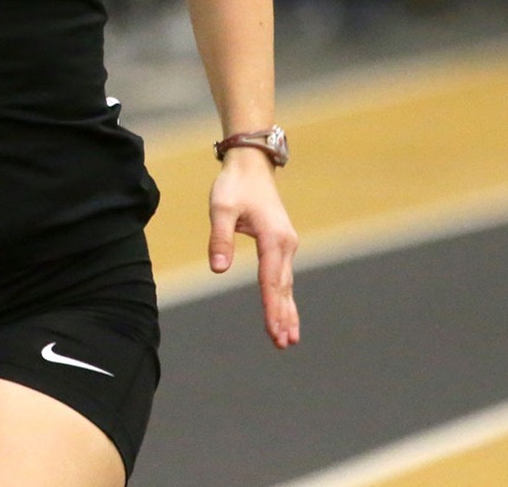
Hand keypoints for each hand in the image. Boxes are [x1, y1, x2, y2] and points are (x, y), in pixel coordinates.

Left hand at [209, 153, 300, 348]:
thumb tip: (218, 270)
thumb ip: (219, 238)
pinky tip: (286, 314)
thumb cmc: (234, 185)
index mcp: (273, 237)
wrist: (251, 165)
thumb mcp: (221, 208)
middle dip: (283, 317)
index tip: (274, 331)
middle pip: (283, 287)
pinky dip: (285, 297)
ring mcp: (286, 244)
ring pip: (287, 284)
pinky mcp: (282, 244)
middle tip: (283, 343)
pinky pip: (284, 276)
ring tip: (289, 339)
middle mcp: (285, 243)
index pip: (271, 280)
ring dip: (287, 311)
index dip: (271, 307)